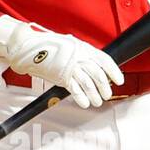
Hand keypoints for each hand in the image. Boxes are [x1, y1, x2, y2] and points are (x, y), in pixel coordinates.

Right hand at [0, 15, 123, 107]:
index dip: (114, 71)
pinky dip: (81, 98)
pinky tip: (85, 103)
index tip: (119, 80)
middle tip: (106, 95)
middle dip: (104, 87)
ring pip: (88, 84)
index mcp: (84, 48)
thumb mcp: (70, 45)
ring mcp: (70, 66)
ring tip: (97, 102)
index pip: (105, 60)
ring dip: (94, 95)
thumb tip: (94, 66)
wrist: (30, 46)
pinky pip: (75, 89)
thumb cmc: (49, 46)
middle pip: (98, 75)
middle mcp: (79, 57)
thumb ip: (82, 54)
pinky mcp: (61, 76)